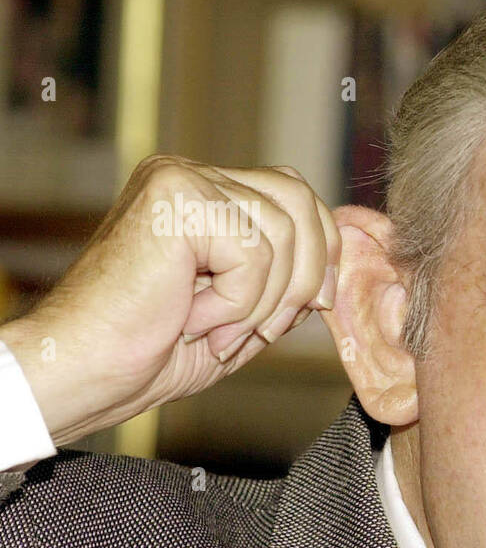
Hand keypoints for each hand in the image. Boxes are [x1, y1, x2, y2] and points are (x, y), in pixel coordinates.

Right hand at [0, 155, 339, 444]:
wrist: (85, 373)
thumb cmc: (152, 351)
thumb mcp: (244, 311)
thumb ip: (286, 280)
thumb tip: (337, 265)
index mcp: (203, 193)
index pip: (296, 198)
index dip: (321, 253)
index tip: (308, 308)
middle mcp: (189, 174)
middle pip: (299, 201)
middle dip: (304, 275)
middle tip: (265, 329)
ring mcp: (180, 180)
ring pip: (283, 231)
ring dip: (263, 301)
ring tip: (217, 330)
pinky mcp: (175, 200)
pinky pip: (253, 253)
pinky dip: (236, 303)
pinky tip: (194, 320)